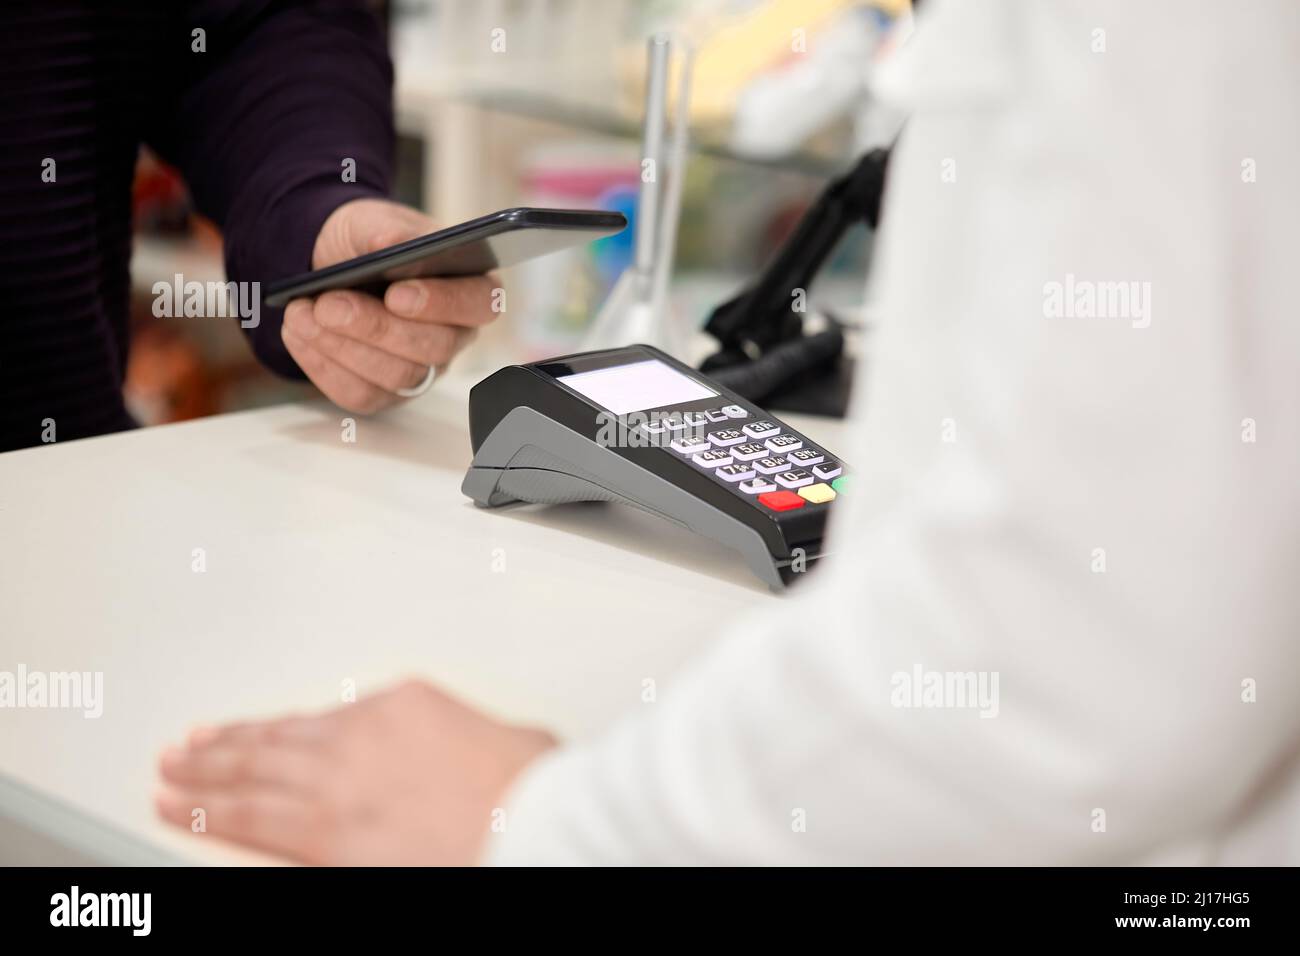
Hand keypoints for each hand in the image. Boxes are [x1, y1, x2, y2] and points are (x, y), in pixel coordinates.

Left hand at [156, 681, 554, 864]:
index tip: (262, 730)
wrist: (531, 823)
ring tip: (169, 773)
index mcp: (403, 703)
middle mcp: (359, 736)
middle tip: (189, 744)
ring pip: (250, 773)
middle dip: (229, 743)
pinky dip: (205, 813)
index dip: (282, 726)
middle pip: (278, 737)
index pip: (325, 716)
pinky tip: (179, 810)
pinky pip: (249, 821)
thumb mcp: (511, 738)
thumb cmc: (531, 790)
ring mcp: (337, 782)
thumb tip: (468, 749)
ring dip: (203, 774)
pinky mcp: (323, 835)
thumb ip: (464, 736)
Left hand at [280, 198, 498, 412]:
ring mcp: (423, 369)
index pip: (479, 304)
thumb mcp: (373, 220)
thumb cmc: (366, 240)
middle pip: (433, 348)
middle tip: (328, 304)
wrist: (330, 260)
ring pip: (397, 377)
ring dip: (343, 347)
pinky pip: (361, 394)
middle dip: (376, 328)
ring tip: (302, 313)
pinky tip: (299, 334)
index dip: (443, 304)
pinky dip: (323, 365)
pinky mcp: (385, 392)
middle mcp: (453, 335)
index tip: (397, 294)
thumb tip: (394, 242)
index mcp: (470, 287)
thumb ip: (388, 229)